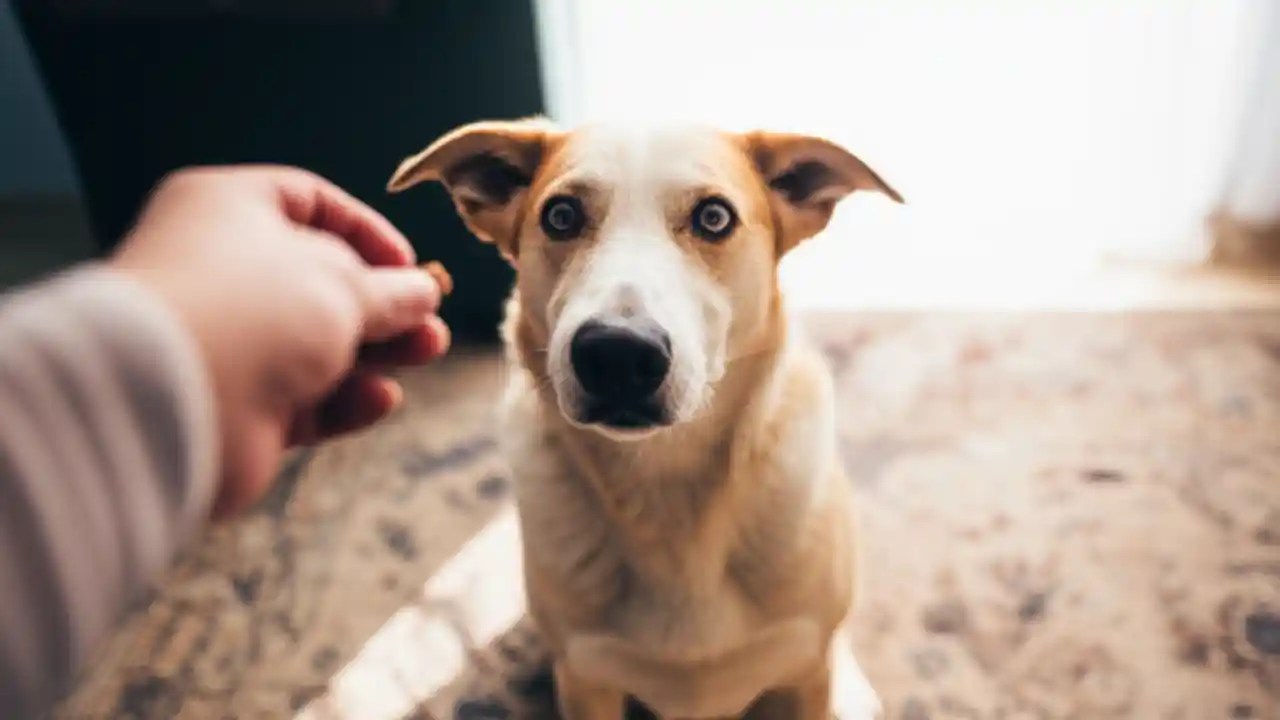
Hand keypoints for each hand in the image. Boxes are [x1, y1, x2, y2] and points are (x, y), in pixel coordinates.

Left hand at [112, 165, 448, 517]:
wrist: (167, 405)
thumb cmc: (252, 313)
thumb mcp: (340, 284)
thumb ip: (391, 289)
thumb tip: (423, 292)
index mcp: (229, 211)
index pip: (309, 203)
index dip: (366, 230)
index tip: (408, 263)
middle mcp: (223, 272)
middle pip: (321, 281)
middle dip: (384, 302)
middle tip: (429, 321)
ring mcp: (230, 342)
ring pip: (319, 342)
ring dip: (377, 350)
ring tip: (425, 352)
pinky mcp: (238, 405)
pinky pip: (304, 396)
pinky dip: (344, 398)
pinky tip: (379, 399)